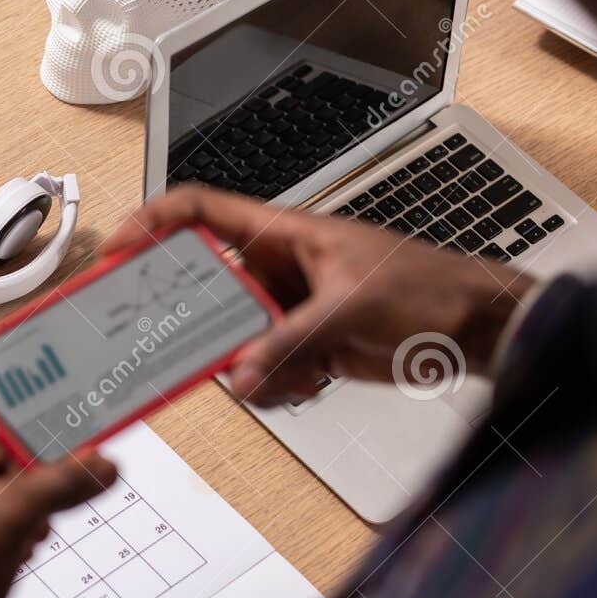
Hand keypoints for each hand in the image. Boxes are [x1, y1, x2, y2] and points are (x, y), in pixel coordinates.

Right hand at [103, 186, 537, 405]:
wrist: (479, 330)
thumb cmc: (430, 286)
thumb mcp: (352, 307)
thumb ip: (291, 341)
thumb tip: (242, 372)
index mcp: (282, 232)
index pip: (200, 211)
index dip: (152, 222)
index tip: (117, 249)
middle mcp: (277, 270)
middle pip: (204, 288)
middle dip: (194, 322)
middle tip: (171, 345)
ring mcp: (288, 311)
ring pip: (231, 341)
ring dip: (247, 365)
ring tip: (288, 374)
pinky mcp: (305, 349)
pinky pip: (262, 371)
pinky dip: (276, 386)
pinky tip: (312, 383)